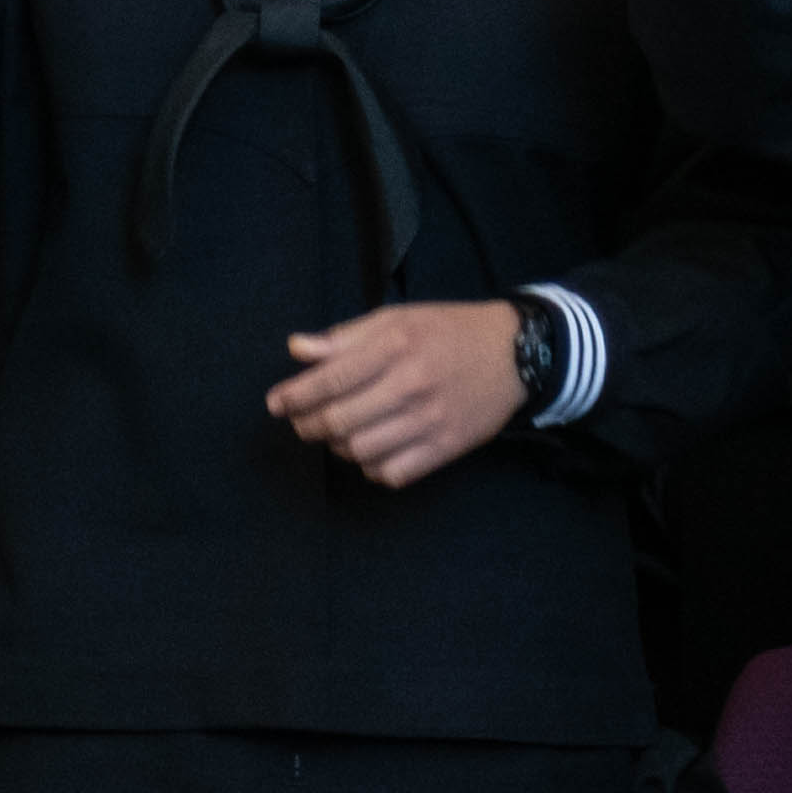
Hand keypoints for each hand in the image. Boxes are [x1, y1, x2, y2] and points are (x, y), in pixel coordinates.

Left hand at [266, 301, 524, 487]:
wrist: (514, 353)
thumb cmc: (448, 330)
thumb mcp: (396, 318)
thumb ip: (345, 337)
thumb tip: (298, 349)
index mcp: (396, 346)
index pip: (330, 379)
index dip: (294, 395)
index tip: (276, 403)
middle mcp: (411, 384)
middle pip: (339, 421)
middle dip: (308, 425)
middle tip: (302, 422)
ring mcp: (430, 420)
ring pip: (361, 451)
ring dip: (337, 447)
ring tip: (336, 434)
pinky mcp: (446, 448)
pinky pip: (393, 473)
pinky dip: (371, 468)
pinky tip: (369, 451)